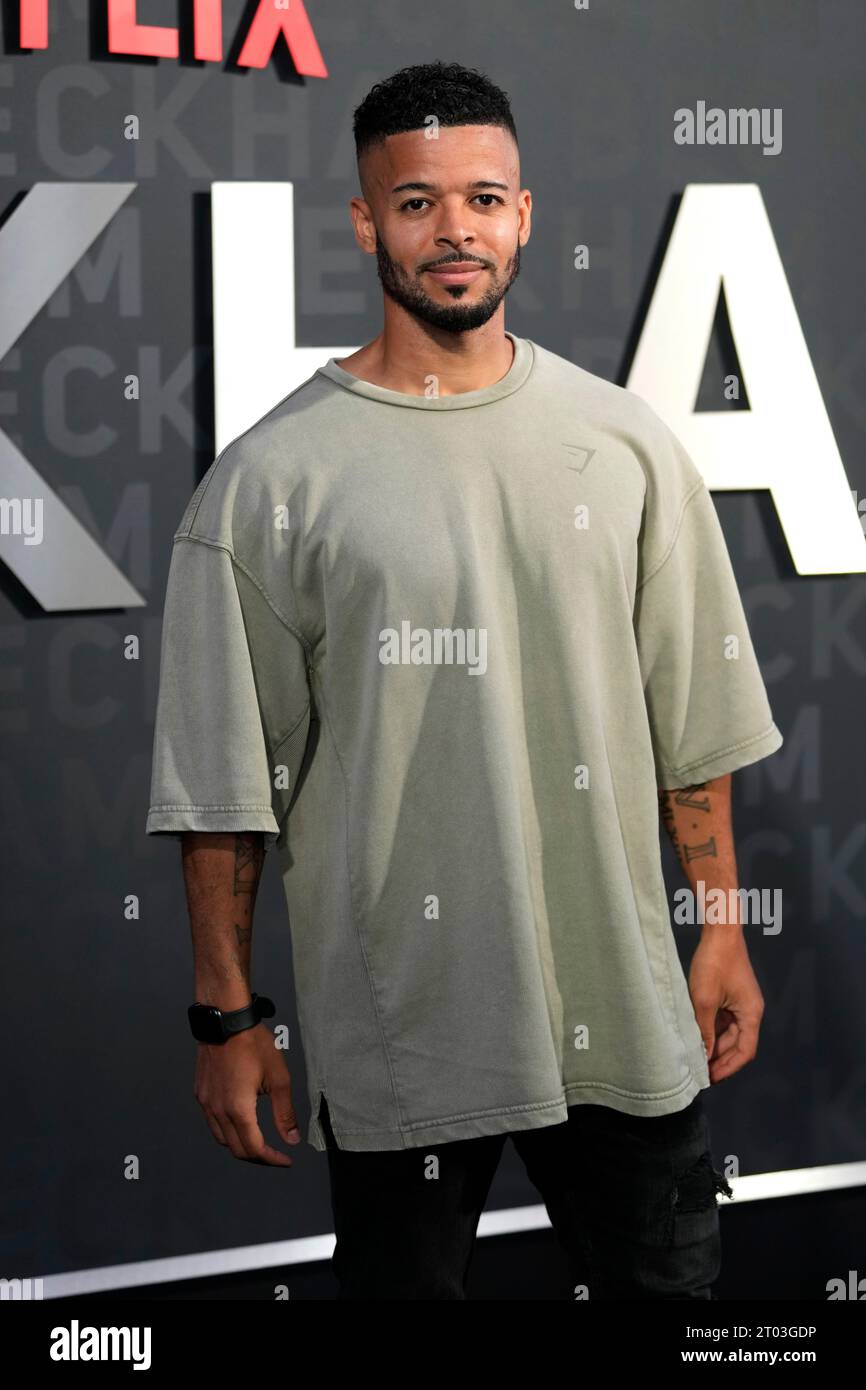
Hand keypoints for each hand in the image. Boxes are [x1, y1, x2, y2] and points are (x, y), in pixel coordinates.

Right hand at [194, 1023, 300, 1164]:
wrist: (225, 1020)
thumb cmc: (254, 1044)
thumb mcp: (278, 1078)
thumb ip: (284, 1113)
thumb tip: (292, 1140)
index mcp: (238, 1109)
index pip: (254, 1149)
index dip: (272, 1160)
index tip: (287, 1160)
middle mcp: (217, 1111)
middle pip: (236, 1149)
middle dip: (258, 1157)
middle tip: (276, 1155)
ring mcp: (205, 1103)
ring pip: (222, 1139)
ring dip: (241, 1146)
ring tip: (260, 1143)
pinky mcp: (200, 1094)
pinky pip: (213, 1123)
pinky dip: (228, 1132)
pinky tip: (241, 1123)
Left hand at [688, 933, 764, 1082]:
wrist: (720, 931)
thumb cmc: (714, 963)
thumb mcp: (704, 1001)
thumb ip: (704, 1031)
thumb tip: (703, 1056)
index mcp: (751, 1014)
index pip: (744, 1051)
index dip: (728, 1067)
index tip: (711, 1079)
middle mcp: (750, 1011)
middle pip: (738, 1044)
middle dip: (720, 1060)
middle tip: (699, 1073)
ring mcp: (740, 1003)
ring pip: (729, 1033)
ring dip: (715, 1046)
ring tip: (695, 1059)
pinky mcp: (730, 996)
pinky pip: (723, 1020)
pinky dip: (711, 1031)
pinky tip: (696, 1038)